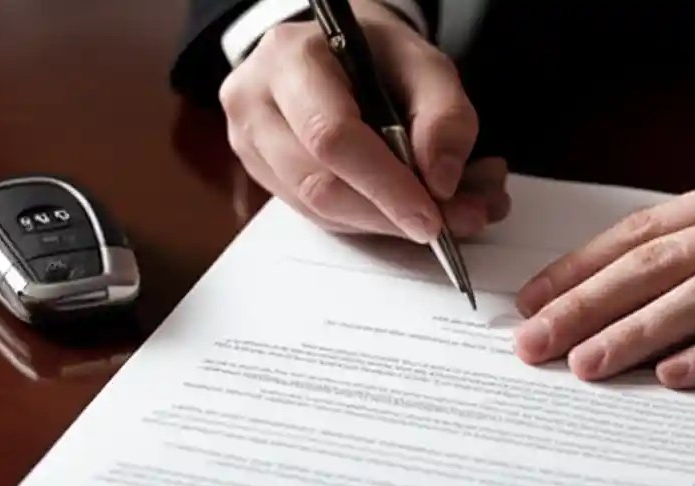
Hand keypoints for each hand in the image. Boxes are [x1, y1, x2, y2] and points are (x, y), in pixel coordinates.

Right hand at [218, 0, 508, 242]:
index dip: (384, 186)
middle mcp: (254, 102)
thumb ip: (446, 118)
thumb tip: (441, 185)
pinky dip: (363, 221)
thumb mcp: (426, 65)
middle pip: (318, 184)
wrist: (336, 52)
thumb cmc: (376, 55)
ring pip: (316, 210)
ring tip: (431, 210)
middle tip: (444, 224)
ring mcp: (248, 143)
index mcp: (290, 59)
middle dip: (387, 214)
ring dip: (380, 222)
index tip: (431, 219)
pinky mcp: (259, 175)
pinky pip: (314, 217)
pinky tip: (393, 207)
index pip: (331, 136)